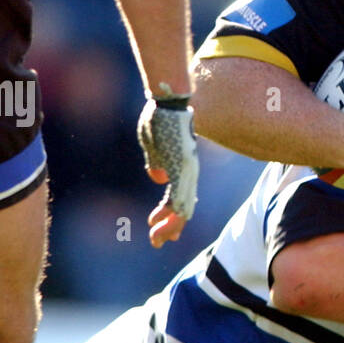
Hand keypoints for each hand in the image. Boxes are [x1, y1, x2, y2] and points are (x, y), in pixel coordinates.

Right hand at [136, 96, 198, 247]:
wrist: (168, 100)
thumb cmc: (160, 117)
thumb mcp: (154, 144)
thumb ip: (156, 163)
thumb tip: (158, 178)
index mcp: (183, 167)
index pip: (180, 197)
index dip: (170, 215)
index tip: (155, 225)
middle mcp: (189, 172)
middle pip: (185, 208)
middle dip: (171, 227)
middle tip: (159, 242)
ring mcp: (187, 171)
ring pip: (183, 209)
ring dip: (168, 227)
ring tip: (156, 240)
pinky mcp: (183, 169)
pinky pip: (179, 199)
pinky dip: (169, 216)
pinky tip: (157, 226)